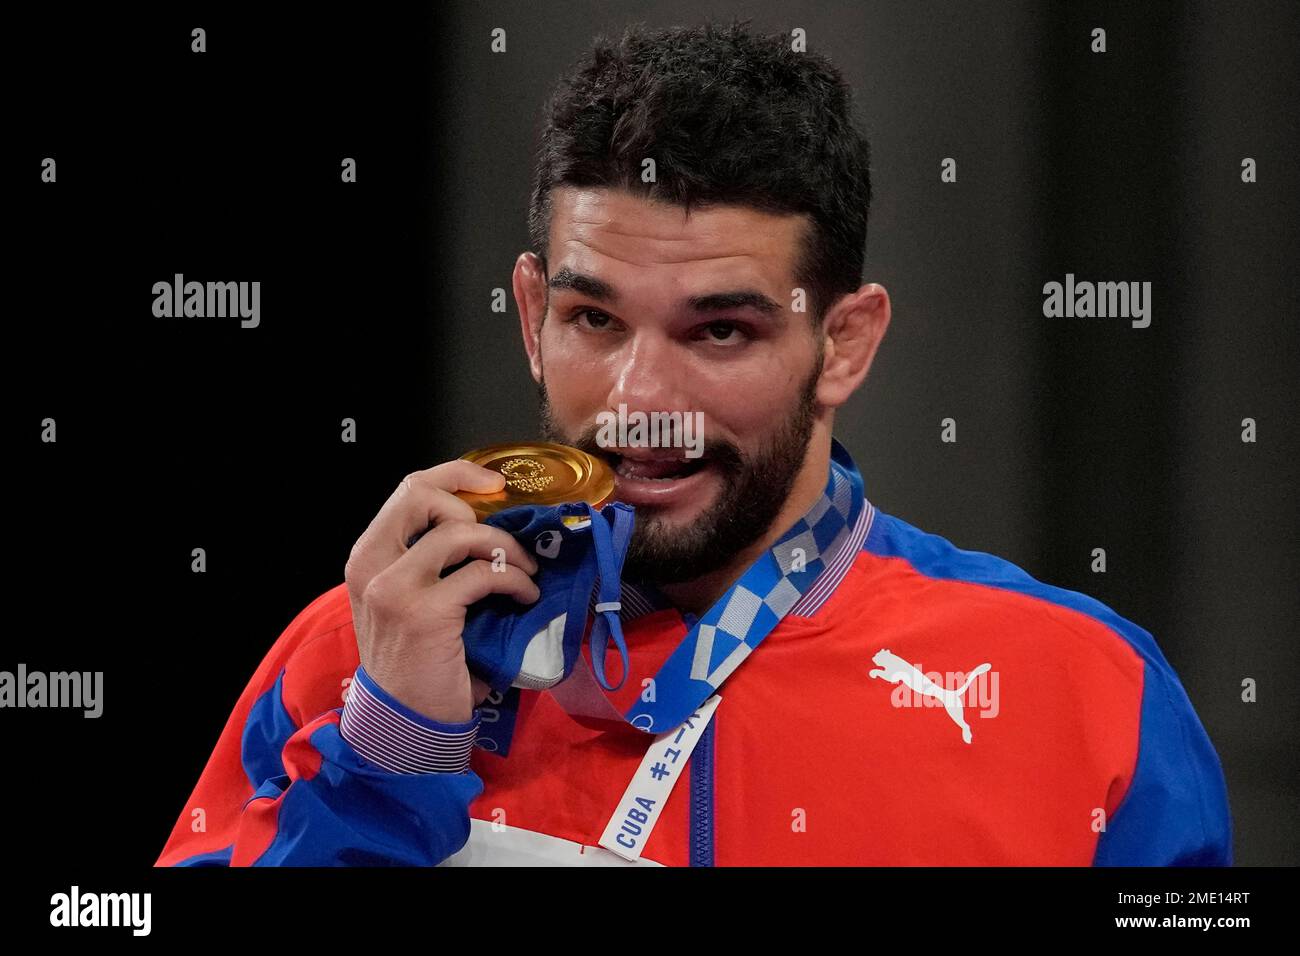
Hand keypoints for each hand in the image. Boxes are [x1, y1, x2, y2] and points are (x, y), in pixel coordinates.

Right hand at [344, 460, 539, 722]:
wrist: (404, 722)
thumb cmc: (416, 663)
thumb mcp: (411, 601)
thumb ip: (431, 562)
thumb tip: (490, 525)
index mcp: (367, 556)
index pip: (408, 489)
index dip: (455, 475)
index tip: (493, 485)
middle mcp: (372, 564)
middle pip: (422, 494)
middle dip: (473, 498)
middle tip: (508, 527)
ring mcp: (395, 588)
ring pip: (459, 532)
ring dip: (505, 546)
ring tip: (526, 569)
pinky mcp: (425, 613)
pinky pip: (483, 574)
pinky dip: (514, 579)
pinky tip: (525, 595)